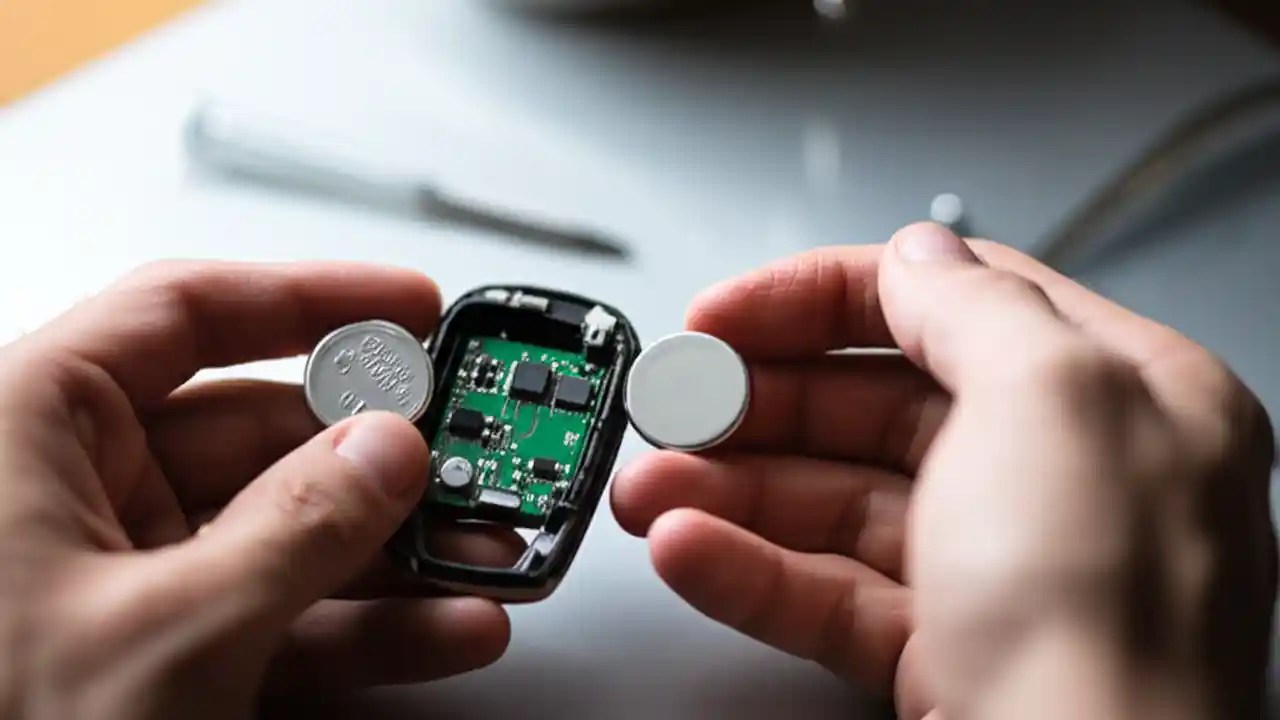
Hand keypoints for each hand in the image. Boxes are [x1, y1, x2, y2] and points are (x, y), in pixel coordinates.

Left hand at [0, 262, 519, 719]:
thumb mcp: (164, 635)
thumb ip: (296, 530)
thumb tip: (387, 449)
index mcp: (28, 429)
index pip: (188, 315)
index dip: (311, 301)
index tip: (412, 310)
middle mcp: (72, 492)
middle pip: (262, 434)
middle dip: (380, 458)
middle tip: (472, 458)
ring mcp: (121, 579)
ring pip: (285, 533)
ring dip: (393, 553)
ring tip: (483, 559)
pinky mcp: (159, 653)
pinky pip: (278, 614)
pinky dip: (361, 626)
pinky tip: (439, 631)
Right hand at [611, 224, 1275, 719]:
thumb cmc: (1115, 632)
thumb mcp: (1049, 405)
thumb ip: (973, 306)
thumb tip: (916, 254)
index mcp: (1120, 397)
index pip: (949, 302)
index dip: (822, 298)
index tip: (727, 315)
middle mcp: (1064, 481)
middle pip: (876, 405)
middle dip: (758, 401)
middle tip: (672, 402)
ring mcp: (999, 572)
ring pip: (837, 503)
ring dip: (730, 490)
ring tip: (650, 487)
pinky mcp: (946, 653)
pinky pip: (827, 593)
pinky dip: (748, 570)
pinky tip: (686, 551)